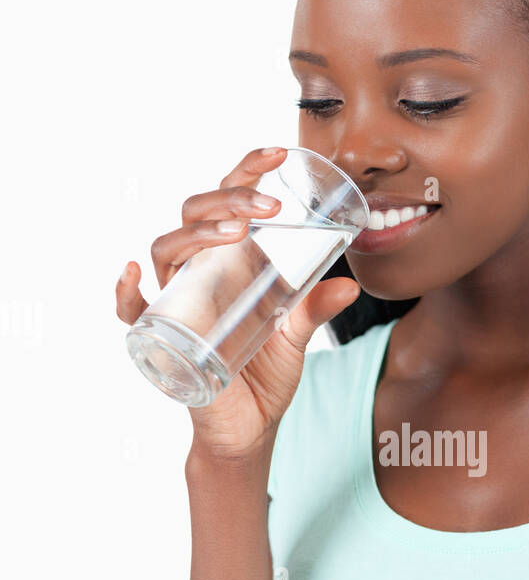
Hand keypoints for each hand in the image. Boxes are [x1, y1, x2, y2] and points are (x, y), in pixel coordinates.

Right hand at [116, 146, 359, 462]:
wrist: (251, 427)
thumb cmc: (267, 374)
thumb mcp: (297, 336)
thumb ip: (317, 309)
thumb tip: (351, 285)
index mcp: (231, 258)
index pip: (229, 199)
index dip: (246, 169)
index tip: (277, 151)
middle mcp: (200, 271)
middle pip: (195, 215)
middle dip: (228, 199)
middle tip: (268, 205)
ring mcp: (179, 300)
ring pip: (167, 249)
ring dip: (196, 233)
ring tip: (234, 232)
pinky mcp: (166, 337)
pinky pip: (133, 311)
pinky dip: (127, 291)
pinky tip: (133, 273)